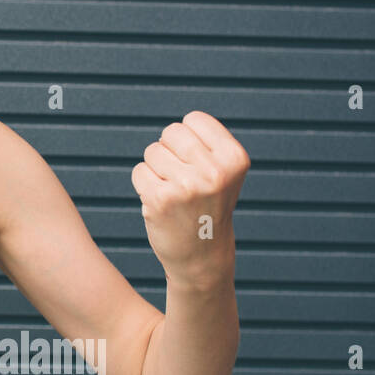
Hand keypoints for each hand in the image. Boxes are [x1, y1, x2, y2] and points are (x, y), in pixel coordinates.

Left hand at [131, 111, 249, 287]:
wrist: (202, 255)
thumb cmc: (208, 206)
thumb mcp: (223, 171)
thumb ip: (204, 143)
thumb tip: (174, 129)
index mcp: (234, 159)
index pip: (194, 119)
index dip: (188, 138)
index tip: (197, 162)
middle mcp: (214, 172)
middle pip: (171, 132)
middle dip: (170, 150)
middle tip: (182, 179)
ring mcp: (186, 186)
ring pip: (152, 151)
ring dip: (156, 169)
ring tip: (174, 192)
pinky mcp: (160, 199)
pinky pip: (139, 171)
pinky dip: (144, 184)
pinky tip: (161, 202)